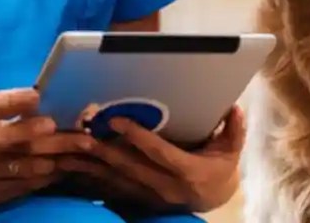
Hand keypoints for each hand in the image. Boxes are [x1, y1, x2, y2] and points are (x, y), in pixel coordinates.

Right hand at [0, 89, 95, 205]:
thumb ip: (10, 107)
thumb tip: (46, 97)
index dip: (12, 101)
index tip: (36, 96)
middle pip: (2, 138)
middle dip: (31, 131)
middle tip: (58, 125)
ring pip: (21, 166)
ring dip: (52, 155)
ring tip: (79, 146)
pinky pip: (27, 184)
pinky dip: (50, 175)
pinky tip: (67, 165)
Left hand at [61, 105, 244, 212]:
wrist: (214, 197)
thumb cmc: (221, 167)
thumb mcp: (232, 149)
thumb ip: (234, 129)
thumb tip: (234, 108)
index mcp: (188, 171)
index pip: (158, 152)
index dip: (137, 136)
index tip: (116, 120)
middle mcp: (167, 186)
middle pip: (131, 167)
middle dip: (105, 150)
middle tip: (84, 132)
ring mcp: (152, 197)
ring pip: (119, 181)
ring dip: (95, 166)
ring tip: (74, 148)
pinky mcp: (142, 201)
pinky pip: (114, 191)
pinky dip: (95, 180)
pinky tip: (78, 168)